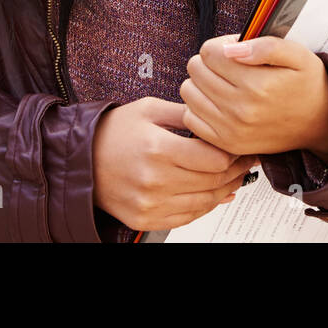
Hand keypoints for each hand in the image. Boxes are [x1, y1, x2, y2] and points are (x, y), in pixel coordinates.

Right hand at [92, 96, 258, 232]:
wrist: (79, 160)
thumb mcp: (149, 109)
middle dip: (237, 171)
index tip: (244, 146)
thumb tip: (218, 116)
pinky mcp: (145, 218)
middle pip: (213, 181)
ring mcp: (149, 203)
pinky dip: (205, 207)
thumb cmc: (113, 132)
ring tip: (237, 177)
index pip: (215, 158)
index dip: (236, 153)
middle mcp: (155, 180)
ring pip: (204, 202)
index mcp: (158, 149)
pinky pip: (186, 218)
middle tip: (247, 161)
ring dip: (226, 190)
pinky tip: (217, 196)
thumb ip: (186, 112)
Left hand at [180, 35, 327, 163]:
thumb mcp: (298, 55)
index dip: (222, 45)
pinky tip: (219, 101)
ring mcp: (231, 129)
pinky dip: (199, 106)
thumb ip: (266, 46)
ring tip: (224, 82)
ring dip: (202, 82)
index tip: (237, 49)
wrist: (319, 123)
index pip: (210, 52)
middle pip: (196, 70)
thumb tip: (231, 49)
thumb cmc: (307, 85)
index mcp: (257, 85)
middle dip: (210, 61)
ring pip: (189, 92)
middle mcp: (241, 109)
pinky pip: (190, 118)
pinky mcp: (225, 143)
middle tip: (231, 65)